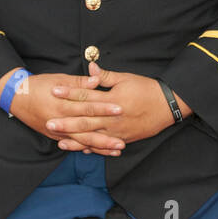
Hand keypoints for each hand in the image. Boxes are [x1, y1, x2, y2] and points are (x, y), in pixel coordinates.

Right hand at [0, 69, 125, 155]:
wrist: (16, 97)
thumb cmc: (38, 85)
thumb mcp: (58, 79)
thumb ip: (79, 82)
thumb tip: (96, 80)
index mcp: (62, 104)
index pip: (87, 106)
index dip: (104, 108)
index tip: (120, 109)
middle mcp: (59, 120)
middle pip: (86, 130)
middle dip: (105, 136)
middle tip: (122, 141)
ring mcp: (56, 131)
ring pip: (81, 141)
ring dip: (99, 147)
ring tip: (116, 150)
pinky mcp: (54, 136)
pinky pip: (73, 145)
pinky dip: (86, 148)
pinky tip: (98, 152)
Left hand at [49, 63, 191, 151]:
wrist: (168, 106)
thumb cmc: (146, 89)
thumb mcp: (126, 79)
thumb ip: (105, 77)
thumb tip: (89, 68)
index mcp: (112, 99)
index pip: (86, 95)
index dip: (69, 93)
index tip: (54, 91)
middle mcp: (113, 117)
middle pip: (85, 120)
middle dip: (66, 122)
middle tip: (48, 122)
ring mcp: (118, 131)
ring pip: (93, 137)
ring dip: (75, 139)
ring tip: (59, 140)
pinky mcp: (123, 139)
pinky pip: (105, 145)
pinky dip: (93, 148)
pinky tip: (81, 150)